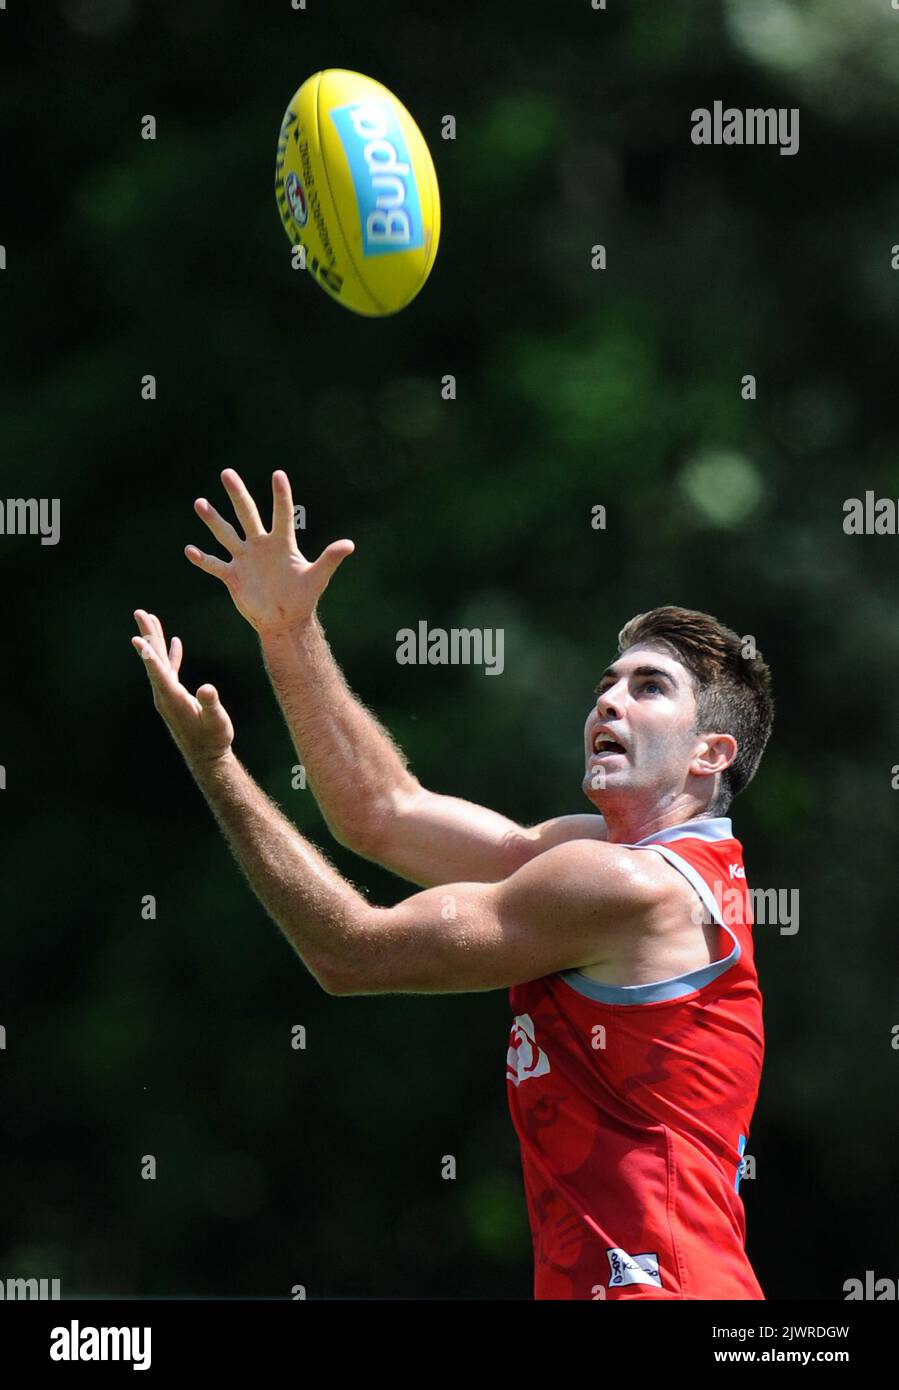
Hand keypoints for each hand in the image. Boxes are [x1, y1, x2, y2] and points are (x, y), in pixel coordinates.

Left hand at [131, 611, 233, 767]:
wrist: (207, 755)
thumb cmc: (213, 739)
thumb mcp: (216, 722)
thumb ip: (210, 704)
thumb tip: (207, 688)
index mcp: (173, 699)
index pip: (159, 673)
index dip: (149, 656)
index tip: (137, 639)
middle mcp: (165, 694)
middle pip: (153, 660)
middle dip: (148, 635)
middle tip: (139, 613)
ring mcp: (168, 694)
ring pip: (159, 661)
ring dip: (155, 639)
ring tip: (150, 619)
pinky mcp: (175, 695)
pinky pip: (169, 670)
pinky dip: (170, 654)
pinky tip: (174, 642)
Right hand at [185, 469, 353, 636]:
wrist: (285, 620)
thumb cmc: (303, 597)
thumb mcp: (317, 577)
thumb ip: (330, 559)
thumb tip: (349, 545)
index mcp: (281, 543)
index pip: (281, 514)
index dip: (281, 495)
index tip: (278, 474)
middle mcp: (260, 545)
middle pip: (246, 514)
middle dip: (237, 494)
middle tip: (227, 473)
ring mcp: (244, 559)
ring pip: (225, 534)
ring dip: (213, 520)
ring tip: (200, 503)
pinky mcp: (233, 576)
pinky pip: (215, 564)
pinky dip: (203, 558)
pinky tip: (190, 549)